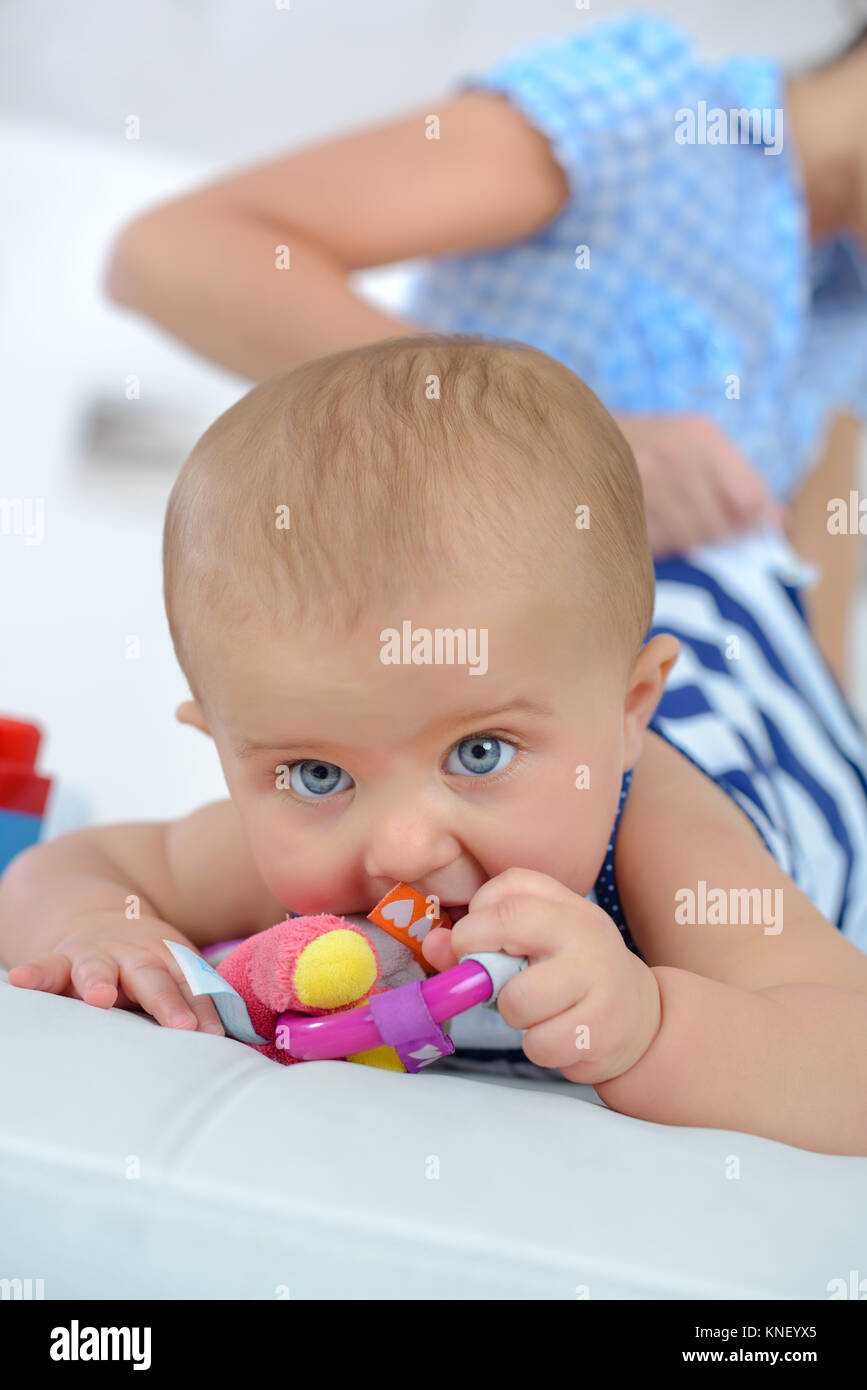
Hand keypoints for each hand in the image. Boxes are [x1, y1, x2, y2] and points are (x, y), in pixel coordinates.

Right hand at [7, 912, 224, 1033]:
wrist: (105, 924)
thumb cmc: (150, 967)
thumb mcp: (177, 973)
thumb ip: (198, 1003)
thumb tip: (238, 1042)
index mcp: (168, 961)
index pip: (190, 985)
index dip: (204, 1008)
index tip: (215, 1035)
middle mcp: (133, 957)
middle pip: (152, 977)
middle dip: (166, 1001)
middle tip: (181, 1026)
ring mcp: (96, 957)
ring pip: (98, 966)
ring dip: (100, 980)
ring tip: (100, 998)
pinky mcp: (61, 962)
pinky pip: (46, 967)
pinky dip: (36, 974)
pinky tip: (21, 980)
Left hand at [422, 868, 659, 1082]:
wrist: (640, 1015)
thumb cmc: (570, 971)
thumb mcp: (532, 944)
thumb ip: (479, 939)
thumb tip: (434, 946)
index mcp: (564, 904)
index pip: (510, 889)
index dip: (476, 921)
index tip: (471, 947)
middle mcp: (585, 931)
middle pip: (510, 925)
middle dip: (484, 962)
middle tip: (497, 984)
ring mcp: (600, 979)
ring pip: (519, 1002)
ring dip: (515, 1018)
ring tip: (538, 1013)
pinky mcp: (604, 1029)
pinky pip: (541, 1045)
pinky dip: (540, 1048)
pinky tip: (561, 1036)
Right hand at [613, 412, 782, 557]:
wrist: (579, 441)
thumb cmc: (647, 446)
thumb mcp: (696, 444)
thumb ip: (741, 480)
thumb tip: (780, 520)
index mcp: (698, 435)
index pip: (749, 498)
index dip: (752, 520)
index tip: (744, 526)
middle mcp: (672, 456)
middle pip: (721, 525)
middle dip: (719, 535)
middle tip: (702, 528)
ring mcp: (642, 484)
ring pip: (690, 539)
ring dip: (687, 542)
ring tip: (674, 526)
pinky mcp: (619, 511)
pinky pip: (658, 547)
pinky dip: (660, 547)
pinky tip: (651, 530)